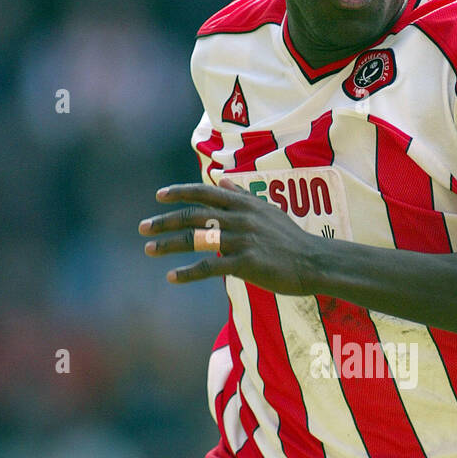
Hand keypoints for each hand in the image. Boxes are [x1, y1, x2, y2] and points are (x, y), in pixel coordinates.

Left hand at [138, 179, 318, 293]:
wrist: (314, 262)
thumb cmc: (290, 238)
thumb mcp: (267, 210)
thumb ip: (241, 195)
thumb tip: (219, 180)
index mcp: (243, 204)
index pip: (204, 192)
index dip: (180, 193)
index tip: (159, 196)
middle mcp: (239, 218)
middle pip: (193, 216)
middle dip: (164, 221)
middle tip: (143, 228)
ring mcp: (241, 240)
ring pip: (196, 240)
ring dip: (169, 244)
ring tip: (150, 249)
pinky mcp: (245, 263)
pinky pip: (209, 267)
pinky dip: (188, 273)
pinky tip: (172, 277)